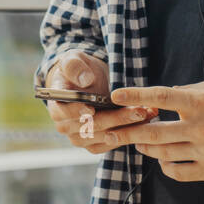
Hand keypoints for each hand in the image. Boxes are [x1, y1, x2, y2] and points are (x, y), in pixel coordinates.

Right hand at [43, 50, 157, 153]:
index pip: (63, 112)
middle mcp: (65, 126)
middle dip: (115, 119)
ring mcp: (79, 137)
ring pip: (104, 136)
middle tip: (138, 110)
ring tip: (146, 114)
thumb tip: (85, 80)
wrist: (85, 81)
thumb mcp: (73, 59)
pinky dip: (128, 135)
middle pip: (89, 127)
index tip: (91, 108)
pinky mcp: (94, 144)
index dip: (76, 111)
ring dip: (127, 128)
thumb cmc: (77, 69)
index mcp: (56, 105)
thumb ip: (75, 67)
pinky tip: (143, 123)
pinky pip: (111, 143)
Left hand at [103, 81, 203, 181]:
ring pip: (162, 153)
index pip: (160, 96)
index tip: (115, 95)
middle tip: (112, 131)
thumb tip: (158, 96)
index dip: (135, 96)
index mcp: (199, 103)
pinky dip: (165, 166)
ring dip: (145, 148)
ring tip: (139, 143)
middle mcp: (200, 127)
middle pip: (153, 133)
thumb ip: (185, 91)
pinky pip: (177, 172)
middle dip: (128, 132)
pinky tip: (163, 159)